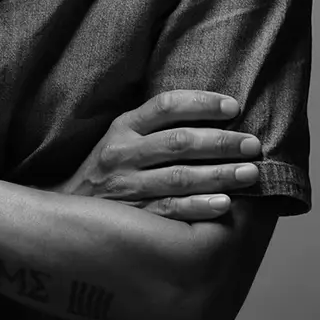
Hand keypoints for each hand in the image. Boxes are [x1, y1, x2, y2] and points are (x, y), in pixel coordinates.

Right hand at [58, 90, 260, 220]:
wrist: (67, 209)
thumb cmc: (108, 167)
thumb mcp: (122, 136)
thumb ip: (156, 125)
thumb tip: (213, 112)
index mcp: (123, 127)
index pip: (166, 106)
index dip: (202, 103)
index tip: (234, 106)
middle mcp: (123, 153)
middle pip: (179, 142)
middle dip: (221, 142)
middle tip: (252, 144)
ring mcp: (126, 186)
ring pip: (179, 177)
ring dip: (218, 175)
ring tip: (250, 174)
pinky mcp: (131, 216)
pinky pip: (170, 210)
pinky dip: (198, 207)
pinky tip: (224, 204)